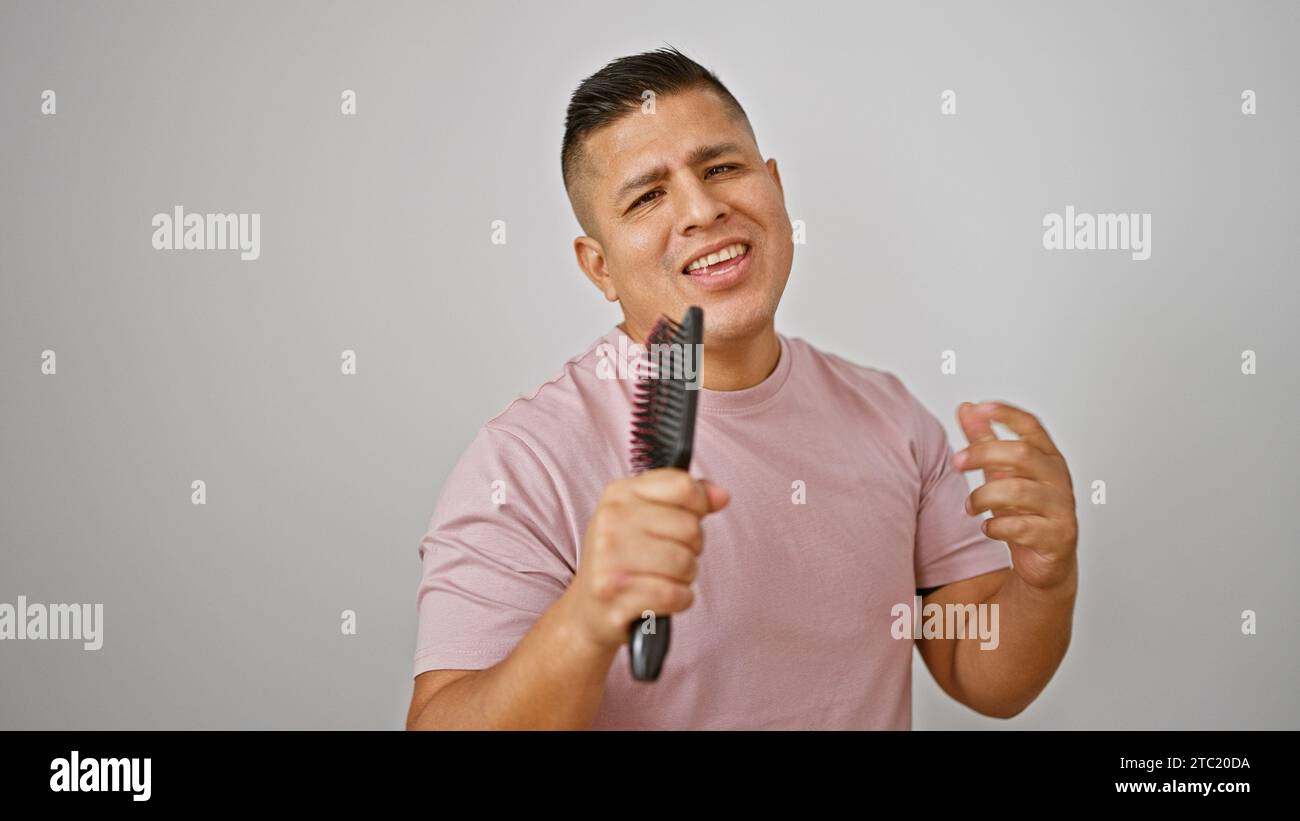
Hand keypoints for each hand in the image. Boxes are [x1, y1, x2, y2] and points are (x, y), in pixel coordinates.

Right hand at [563, 468, 729, 650]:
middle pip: (690, 528)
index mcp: (619, 494)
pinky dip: (679, 600)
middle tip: (668, 559)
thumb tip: (722, 496)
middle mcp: (610, 521)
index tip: (686, 521)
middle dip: (691, 549)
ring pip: (685, 563)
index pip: (683, 486)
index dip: (698, 506)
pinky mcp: (616, 595)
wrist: (587, 610)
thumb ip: (685, 499)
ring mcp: (609, 559)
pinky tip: (661, 599)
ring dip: (684, 577)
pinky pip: (675, 594)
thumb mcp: (645, 517)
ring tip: (663, 578)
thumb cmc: (624, 559)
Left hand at [953, 400, 1077, 592]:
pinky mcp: (1056, 536)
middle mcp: (1057, 479)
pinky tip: (987, 527)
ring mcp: (1060, 508)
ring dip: (983, 496)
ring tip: (970, 506)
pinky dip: (996, 526)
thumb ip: (985, 440)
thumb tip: (966, 408)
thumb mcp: (1003, 473)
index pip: (1031, 427)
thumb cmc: (1026, 512)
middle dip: (983, 454)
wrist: (1048, 561)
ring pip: (1018, 491)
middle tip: (957, 462)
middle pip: (1022, 454)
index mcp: (1047, 458)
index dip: (1007, 414)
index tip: (980, 407)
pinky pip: (1021, 527)